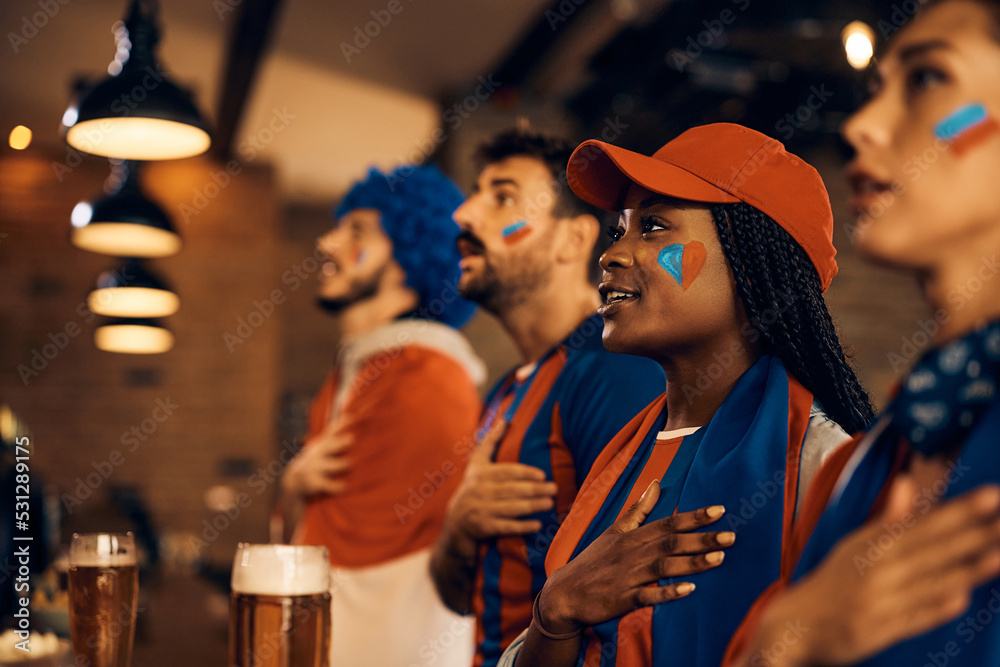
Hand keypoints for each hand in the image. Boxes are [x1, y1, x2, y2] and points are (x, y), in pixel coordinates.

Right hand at [281, 419, 352, 498]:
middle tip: (351, 439)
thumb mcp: (323, 446)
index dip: (341, 423)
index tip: (352, 416)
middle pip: (329, 446)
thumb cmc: (317, 459)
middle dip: (339, 442)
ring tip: (349, 463)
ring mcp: (314, 467)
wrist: (293, 479)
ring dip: (339, 464)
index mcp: (323, 443)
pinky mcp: (313, 481)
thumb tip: (352, 416)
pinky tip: (345, 487)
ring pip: (329, 465)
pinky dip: (335, 486)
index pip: (332, 431)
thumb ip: (334, 433)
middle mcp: (318, 453)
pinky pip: (325, 484)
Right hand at [444, 418, 557, 555]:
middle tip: (554, 488)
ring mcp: (482, 510)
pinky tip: (537, 524)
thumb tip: (505, 420)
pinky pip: (506, 527)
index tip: (542, 475)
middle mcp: (480, 491)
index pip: (507, 472)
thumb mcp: (477, 463)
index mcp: (481, 473)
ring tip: (550, 503)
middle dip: (535, 490)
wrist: (455, 523)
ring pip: (512, 508)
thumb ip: (491, 441)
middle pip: (512, 490)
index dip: (525, 473)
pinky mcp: (484, 528)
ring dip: (533, 506)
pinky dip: (522, 526)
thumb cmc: (472, 487)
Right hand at [537, 479, 733, 634]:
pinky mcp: (624, 598)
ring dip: (692, 562)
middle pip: (671, 542)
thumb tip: (656, 484)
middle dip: (702, 538)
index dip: (694, 516)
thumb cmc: (594, 561)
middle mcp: (633, 553)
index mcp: (633, 536)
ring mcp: (629, 576)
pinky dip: (668, 592)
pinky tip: (688, 590)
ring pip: (664, 566)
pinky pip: (648, 595)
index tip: (720, 510)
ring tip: (719, 558)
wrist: (565, 593)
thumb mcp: (614, 531)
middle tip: (731, 535)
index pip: (668, 522)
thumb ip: (637, 509)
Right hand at [749, 477, 999, 665]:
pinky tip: (960, 598)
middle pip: (933, 548)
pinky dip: (933, 608)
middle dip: (975, 533)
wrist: (793, 625)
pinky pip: (910, 618)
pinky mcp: (875, 631)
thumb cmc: (832, 584)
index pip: (924, 523)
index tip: (992, 495)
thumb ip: (887, 520)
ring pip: (929, 581)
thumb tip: (906, 484)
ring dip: (966, 568)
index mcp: (872, 544)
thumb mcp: (853, 546)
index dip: (959, 510)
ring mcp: (876, 600)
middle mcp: (875, 568)